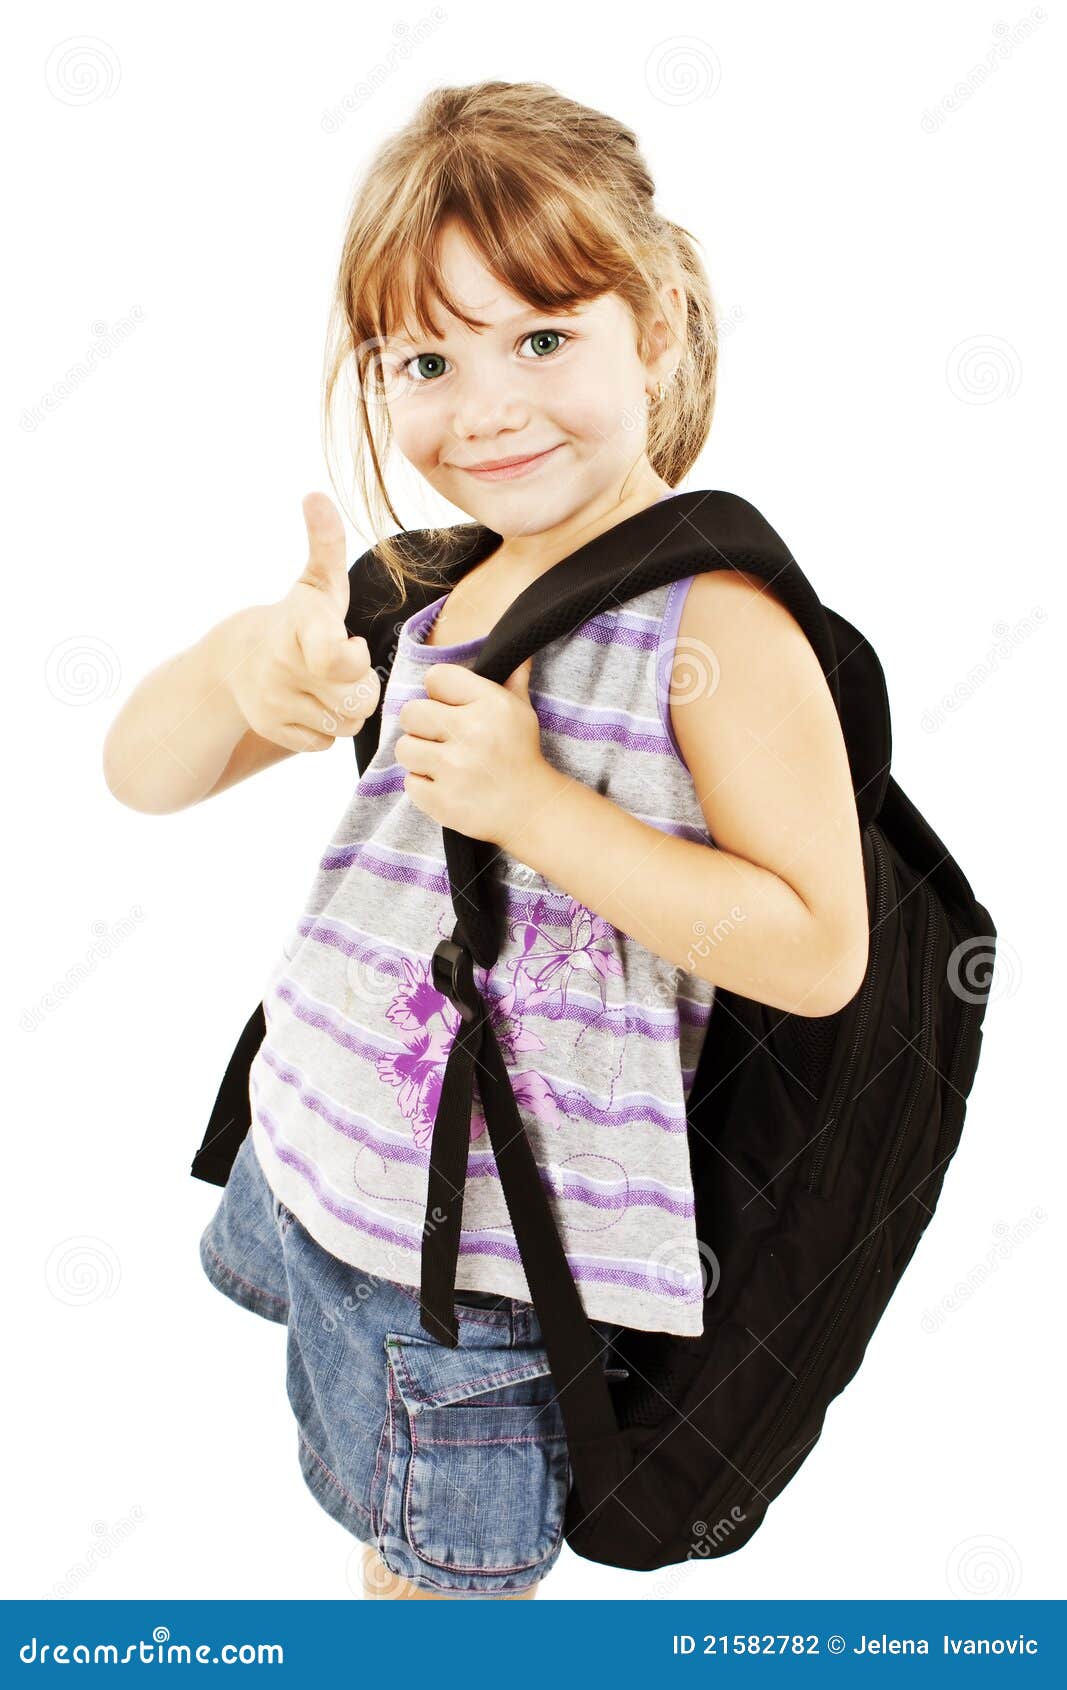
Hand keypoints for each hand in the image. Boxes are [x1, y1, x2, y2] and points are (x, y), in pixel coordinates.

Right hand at [225, 492, 380, 751]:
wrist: (237, 659)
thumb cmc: (296, 619)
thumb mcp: (315, 583)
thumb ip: (324, 543)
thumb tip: (316, 495)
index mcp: (297, 628)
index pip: (337, 659)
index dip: (354, 659)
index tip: (350, 644)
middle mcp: (280, 667)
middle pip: (357, 699)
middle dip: (361, 687)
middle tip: (347, 668)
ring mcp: (273, 701)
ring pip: (345, 724)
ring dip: (346, 709)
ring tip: (330, 686)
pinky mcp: (272, 729)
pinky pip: (325, 742)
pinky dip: (325, 729)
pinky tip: (311, 705)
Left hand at [395, 657, 547, 849]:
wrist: (532, 809)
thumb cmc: (521, 755)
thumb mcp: (522, 712)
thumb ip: (512, 680)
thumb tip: (517, 652)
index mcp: (489, 704)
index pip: (436, 677)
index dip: (438, 692)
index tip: (448, 707)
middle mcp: (471, 732)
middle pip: (411, 712)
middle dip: (420, 725)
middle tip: (439, 736)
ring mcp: (454, 768)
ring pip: (404, 748)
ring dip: (418, 756)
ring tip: (440, 762)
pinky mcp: (442, 800)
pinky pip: (409, 782)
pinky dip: (423, 785)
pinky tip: (444, 785)